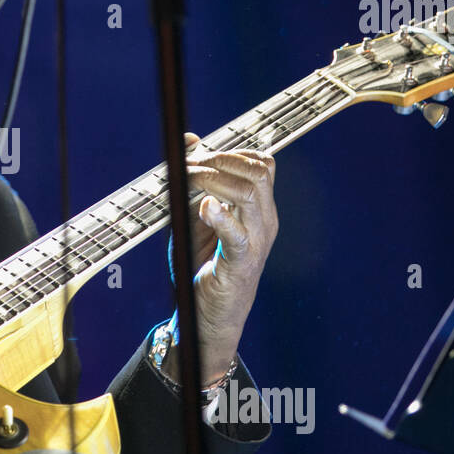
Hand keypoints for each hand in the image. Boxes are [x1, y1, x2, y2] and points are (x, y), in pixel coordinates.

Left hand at [166, 132, 278, 383]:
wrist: (208, 314)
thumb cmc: (202, 263)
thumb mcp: (194, 213)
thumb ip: (193, 180)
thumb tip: (189, 139)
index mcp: (259, 208)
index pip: (261, 163)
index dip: (230, 151)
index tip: (197, 154)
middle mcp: (264, 221)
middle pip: (259, 172)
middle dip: (222, 161)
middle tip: (192, 167)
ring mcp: (257, 242)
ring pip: (252, 194)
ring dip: (215, 181)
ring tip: (192, 184)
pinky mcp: (241, 263)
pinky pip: (238, 235)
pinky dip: (221, 216)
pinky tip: (205, 208)